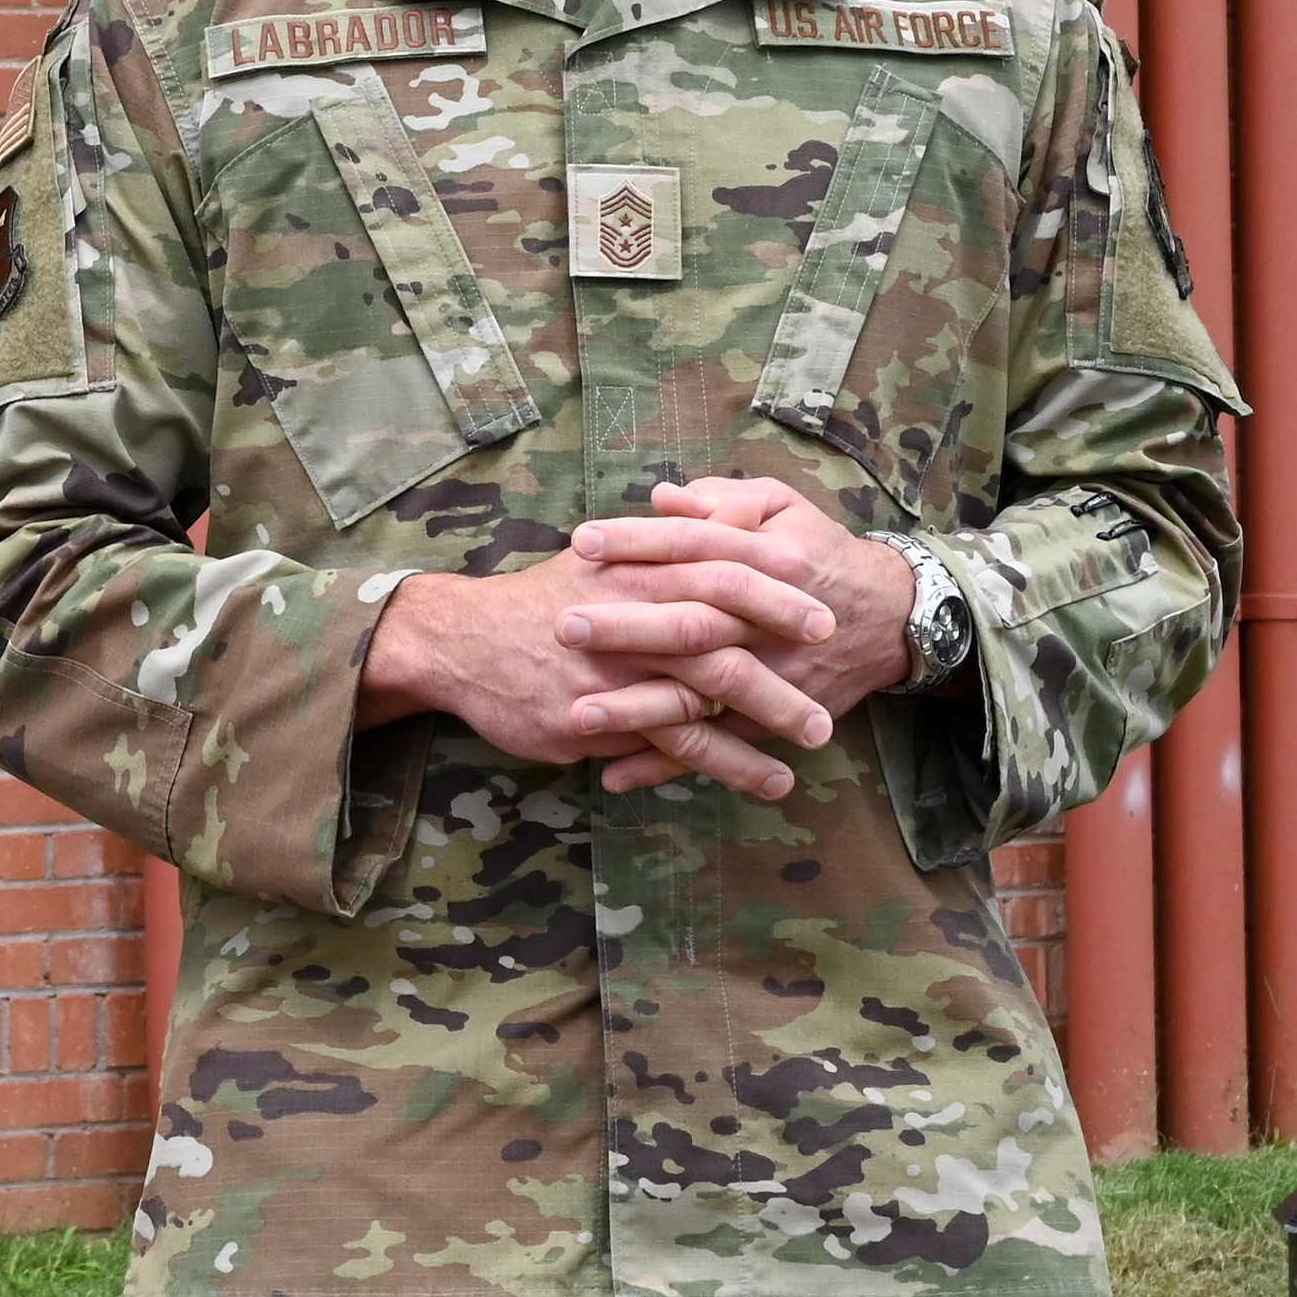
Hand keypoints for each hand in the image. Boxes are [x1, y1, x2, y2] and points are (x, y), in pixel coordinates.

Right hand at [359, 534, 841, 801]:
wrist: (459, 642)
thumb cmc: (533, 603)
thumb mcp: (592, 560)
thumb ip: (650, 546)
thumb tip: (698, 517)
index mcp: (633, 566)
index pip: (720, 564)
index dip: (776, 582)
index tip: (823, 600)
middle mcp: (631, 610)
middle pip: (727, 621)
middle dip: (788, 639)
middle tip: (837, 655)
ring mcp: (618, 664)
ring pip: (712, 685)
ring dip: (773, 710)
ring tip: (819, 733)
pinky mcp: (603, 715)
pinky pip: (678, 739)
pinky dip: (728, 761)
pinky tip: (768, 778)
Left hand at [565, 477, 919, 789]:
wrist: (893, 617)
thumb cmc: (821, 552)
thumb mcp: (784, 507)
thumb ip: (723, 498)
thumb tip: (663, 497)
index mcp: (768, 556)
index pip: (694, 544)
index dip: (638, 542)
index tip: (581, 543)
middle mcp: (767, 619)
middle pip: (692, 620)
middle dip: (627, 627)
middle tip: (565, 626)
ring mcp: (772, 674)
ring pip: (701, 692)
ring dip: (639, 706)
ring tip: (577, 713)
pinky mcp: (773, 719)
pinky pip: (717, 745)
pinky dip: (666, 764)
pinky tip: (614, 773)